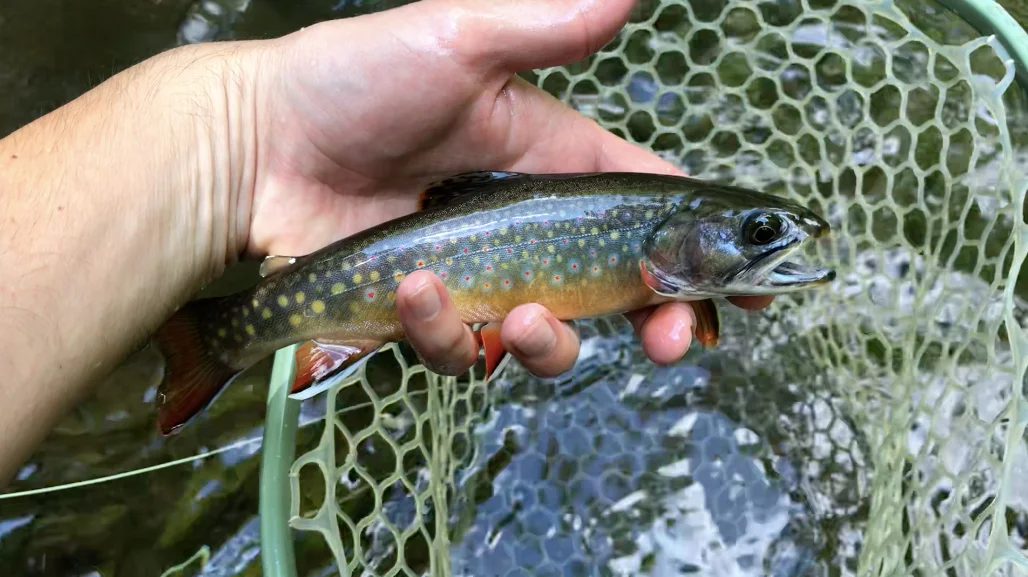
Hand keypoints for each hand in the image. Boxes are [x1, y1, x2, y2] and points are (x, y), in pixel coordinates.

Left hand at [235, 0, 772, 377]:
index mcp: (550, 161)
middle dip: (655, 323)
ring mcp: (478, 277)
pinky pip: (461, 351)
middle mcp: (524, 226)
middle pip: (619, 293)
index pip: (646, 206)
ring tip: (512, 313)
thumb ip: (547, 29)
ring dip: (545, 340)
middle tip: (671, 342)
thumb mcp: (458, 40)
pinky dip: (446, 331)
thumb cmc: (348, 82)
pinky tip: (415, 290)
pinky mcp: (427, 315)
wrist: (254, 147)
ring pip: (546, 337)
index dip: (699, 249)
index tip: (740, 286)